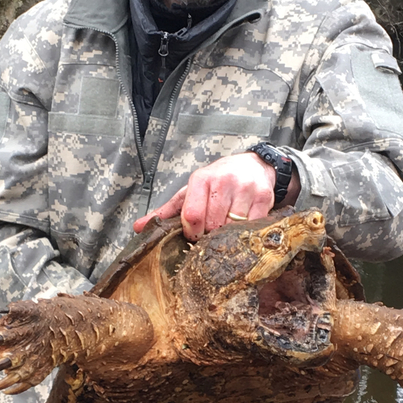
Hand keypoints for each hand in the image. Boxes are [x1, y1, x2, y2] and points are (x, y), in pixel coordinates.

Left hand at [134, 153, 296, 240]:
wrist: (254, 166)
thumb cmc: (218, 181)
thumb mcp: (191, 191)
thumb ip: (167, 211)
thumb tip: (138, 228)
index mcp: (201, 179)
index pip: (192, 215)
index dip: (191, 233)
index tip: (194, 236)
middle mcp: (224, 181)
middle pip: (213, 225)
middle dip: (210, 236)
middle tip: (211, 236)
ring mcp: (246, 190)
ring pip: (232, 228)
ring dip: (228, 237)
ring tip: (226, 233)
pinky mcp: (264, 198)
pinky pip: (252, 227)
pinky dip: (245, 235)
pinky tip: (241, 231)